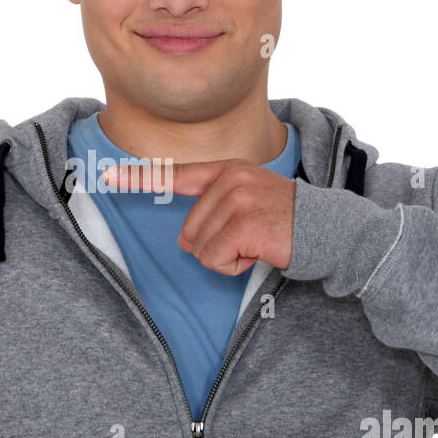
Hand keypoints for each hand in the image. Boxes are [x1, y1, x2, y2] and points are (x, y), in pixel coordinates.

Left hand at [101, 158, 295, 274]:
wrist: (331, 230)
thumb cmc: (288, 222)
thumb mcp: (252, 198)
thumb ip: (219, 205)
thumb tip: (187, 242)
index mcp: (228, 171)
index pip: (176, 175)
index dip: (138, 178)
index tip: (106, 175)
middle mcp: (230, 179)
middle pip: (189, 231)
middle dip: (215, 245)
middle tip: (251, 237)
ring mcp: (237, 200)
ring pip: (200, 249)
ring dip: (227, 257)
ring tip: (259, 242)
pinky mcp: (244, 224)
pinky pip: (215, 260)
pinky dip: (235, 267)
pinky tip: (260, 251)